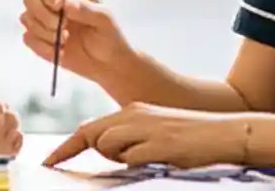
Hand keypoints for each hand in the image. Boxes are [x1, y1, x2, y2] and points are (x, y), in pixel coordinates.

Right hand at [20, 0, 135, 85]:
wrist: (107, 64)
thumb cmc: (109, 35)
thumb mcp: (104, 19)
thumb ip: (85, 8)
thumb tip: (65, 2)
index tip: (57, 5)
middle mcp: (51, 1)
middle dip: (42, 13)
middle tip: (62, 26)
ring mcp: (43, 20)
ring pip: (26, 18)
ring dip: (45, 32)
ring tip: (66, 40)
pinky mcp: (39, 40)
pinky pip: (28, 38)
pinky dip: (43, 47)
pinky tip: (60, 50)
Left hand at [43, 102, 246, 168]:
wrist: (226, 132)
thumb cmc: (190, 137)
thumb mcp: (154, 130)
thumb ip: (129, 138)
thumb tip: (107, 152)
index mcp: (131, 110)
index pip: (89, 128)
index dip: (66, 148)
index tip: (48, 163)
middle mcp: (133, 114)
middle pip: (94, 135)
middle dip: (100, 153)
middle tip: (131, 156)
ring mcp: (145, 128)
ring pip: (108, 146)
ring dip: (121, 158)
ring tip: (152, 155)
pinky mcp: (158, 143)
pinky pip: (132, 158)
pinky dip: (139, 162)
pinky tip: (161, 156)